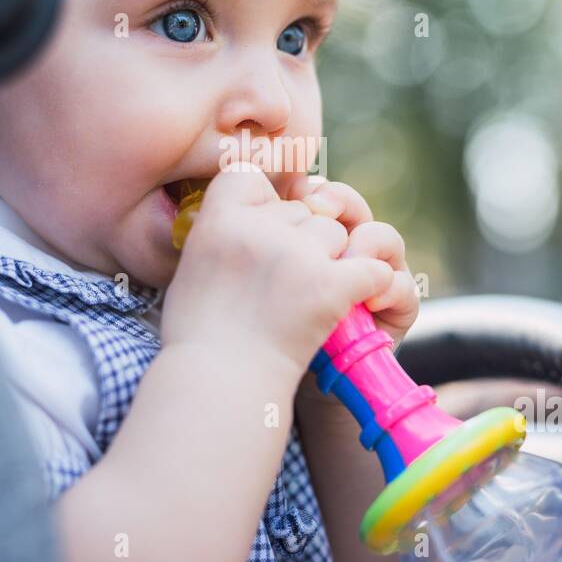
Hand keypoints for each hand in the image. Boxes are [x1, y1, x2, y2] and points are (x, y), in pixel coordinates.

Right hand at [161, 165, 395, 383]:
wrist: (219, 387)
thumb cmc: (199, 336)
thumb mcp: (189, 269)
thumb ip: (219, 233)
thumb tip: (250, 212)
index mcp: (217, 219)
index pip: (247, 175)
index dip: (261, 198)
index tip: (263, 224)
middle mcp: (259, 228)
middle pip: (300, 209)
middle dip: (302, 238)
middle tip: (289, 278)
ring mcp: (297, 255)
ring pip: (337, 233)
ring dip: (334, 259)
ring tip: (318, 294)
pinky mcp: (330, 285)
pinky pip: (370, 267)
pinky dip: (372, 282)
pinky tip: (366, 297)